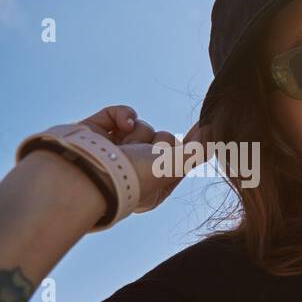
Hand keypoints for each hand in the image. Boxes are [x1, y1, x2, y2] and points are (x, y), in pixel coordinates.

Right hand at [74, 105, 193, 213]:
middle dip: (159, 143)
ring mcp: (113, 150)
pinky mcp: (96, 132)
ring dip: (139, 133)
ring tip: (124, 147)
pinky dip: (123, 115)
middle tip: (147, 154)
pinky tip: (122, 126)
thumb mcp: (174, 168)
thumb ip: (196, 151)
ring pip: (142, 127)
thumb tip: (212, 133)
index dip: (190, 146)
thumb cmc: (134, 176)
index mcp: (152, 187)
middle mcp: (133, 169)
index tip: (205, 127)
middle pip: (162, 141)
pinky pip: (120, 114)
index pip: (178, 161)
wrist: (88, 171)